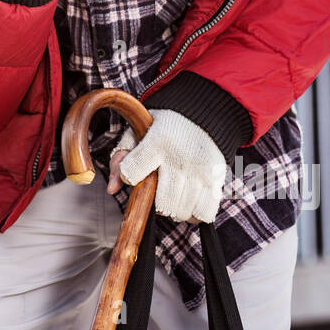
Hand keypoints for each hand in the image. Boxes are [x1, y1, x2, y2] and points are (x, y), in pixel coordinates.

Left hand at [106, 109, 226, 223]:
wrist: (204, 115)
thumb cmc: (164, 127)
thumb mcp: (139, 132)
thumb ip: (120, 157)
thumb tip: (112, 189)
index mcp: (158, 142)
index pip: (133, 172)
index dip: (129, 177)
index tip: (135, 172)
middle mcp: (180, 159)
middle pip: (162, 204)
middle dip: (156, 202)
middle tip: (158, 190)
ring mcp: (201, 171)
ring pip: (181, 212)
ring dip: (174, 210)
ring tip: (173, 195)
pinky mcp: (216, 180)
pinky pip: (204, 213)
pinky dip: (194, 214)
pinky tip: (189, 202)